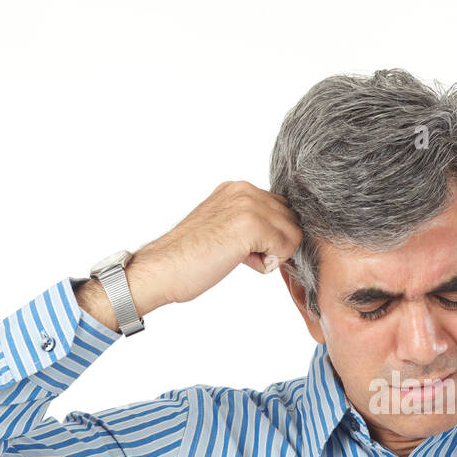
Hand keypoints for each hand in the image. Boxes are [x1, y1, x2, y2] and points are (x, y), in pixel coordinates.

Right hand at [129, 180, 303, 306]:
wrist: (163, 268)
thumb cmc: (190, 257)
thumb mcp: (224, 226)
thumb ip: (251, 221)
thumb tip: (285, 234)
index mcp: (238, 188)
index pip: (282, 209)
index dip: (269, 235)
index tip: (240, 246)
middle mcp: (245, 189)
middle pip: (292, 221)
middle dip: (273, 244)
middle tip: (238, 254)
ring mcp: (249, 204)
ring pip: (293, 234)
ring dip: (271, 254)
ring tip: (238, 257)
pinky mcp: (252, 225)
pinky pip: (287, 248)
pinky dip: (268, 263)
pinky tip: (241, 262)